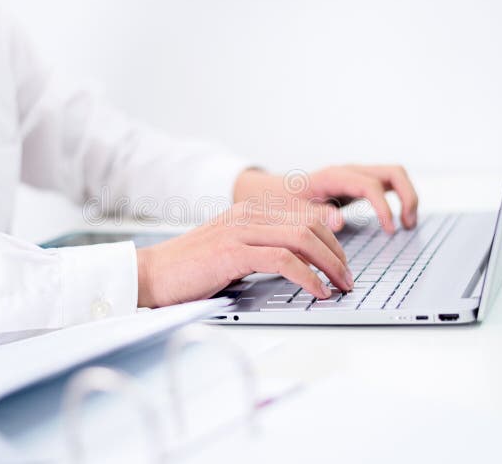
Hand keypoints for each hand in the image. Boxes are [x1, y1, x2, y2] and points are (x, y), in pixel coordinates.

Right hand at [136, 203, 353, 307]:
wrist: (153, 274)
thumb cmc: (191, 268)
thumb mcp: (233, 249)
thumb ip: (263, 247)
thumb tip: (298, 262)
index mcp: (250, 210)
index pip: (305, 216)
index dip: (331, 239)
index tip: (343, 263)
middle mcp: (248, 214)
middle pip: (310, 225)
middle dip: (337, 253)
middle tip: (348, 278)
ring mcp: (241, 230)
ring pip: (302, 238)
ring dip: (329, 265)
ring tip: (340, 286)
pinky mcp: (234, 252)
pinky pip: (284, 260)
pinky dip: (307, 277)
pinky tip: (317, 291)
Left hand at [232, 165, 418, 233]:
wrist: (267, 192)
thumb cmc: (277, 201)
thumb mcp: (289, 210)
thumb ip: (313, 214)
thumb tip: (340, 222)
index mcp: (333, 176)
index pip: (370, 185)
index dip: (384, 207)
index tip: (390, 231)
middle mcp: (348, 172)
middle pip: (393, 172)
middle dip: (407, 196)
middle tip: (407, 225)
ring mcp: (354, 177)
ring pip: (394, 176)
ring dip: (407, 197)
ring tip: (408, 224)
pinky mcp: (356, 186)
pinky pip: (386, 185)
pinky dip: (397, 199)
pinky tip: (396, 222)